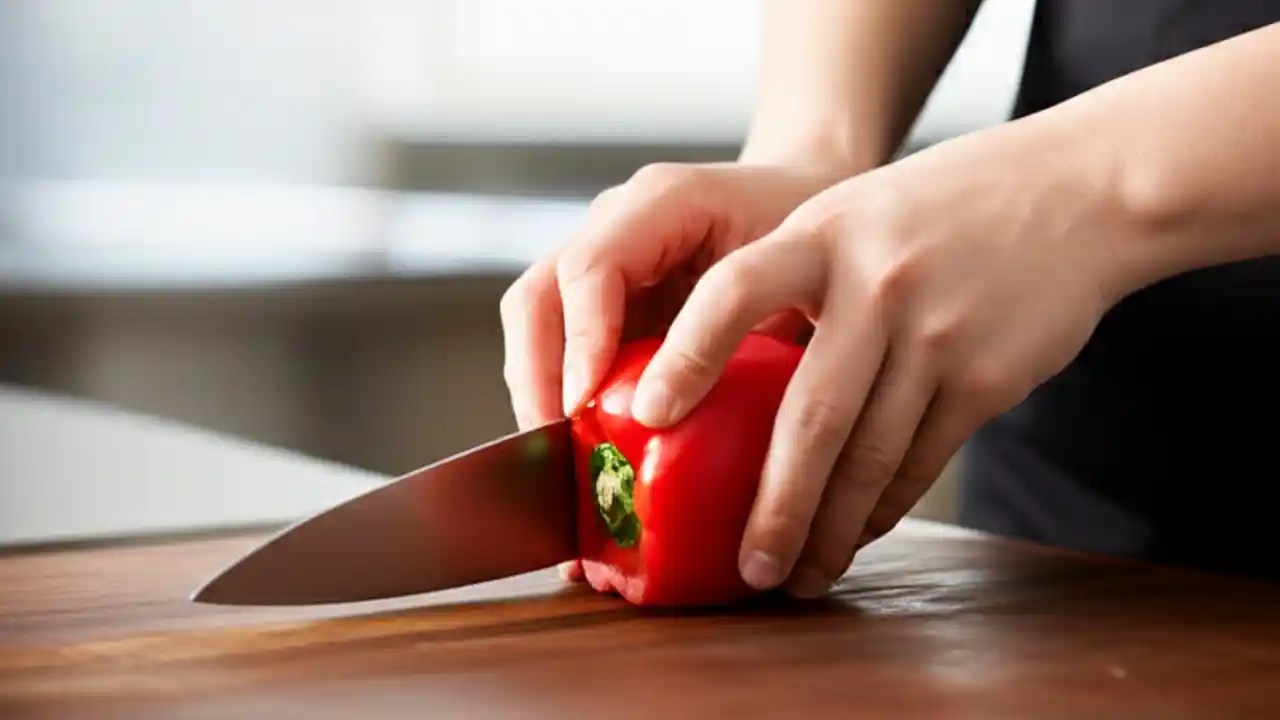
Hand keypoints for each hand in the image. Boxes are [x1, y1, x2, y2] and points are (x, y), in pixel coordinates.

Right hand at [500, 162, 843, 580]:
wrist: (813, 212)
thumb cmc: (812, 236)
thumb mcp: (798, 277)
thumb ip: (745, 325)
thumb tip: (690, 411)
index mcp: (664, 201)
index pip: (590, 267)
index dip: (581, 340)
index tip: (584, 404)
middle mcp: (617, 226)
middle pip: (536, 297)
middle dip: (535, 377)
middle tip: (557, 446)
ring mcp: (602, 264)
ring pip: (535, 325)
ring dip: (540, 394)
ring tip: (565, 459)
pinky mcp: (602, 304)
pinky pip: (558, 349)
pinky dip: (562, 399)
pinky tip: (585, 449)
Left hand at [629, 118, 1128, 597]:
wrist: (1076, 191)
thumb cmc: (939, 210)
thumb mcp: (851, 214)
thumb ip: (791, 279)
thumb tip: (720, 379)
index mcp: (823, 234)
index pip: (735, 290)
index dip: (688, 354)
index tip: (649, 415)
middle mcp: (877, 284)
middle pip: (813, 416)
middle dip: (774, 505)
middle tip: (748, 566)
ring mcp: (938, 332)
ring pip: (872, 456)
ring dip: (831, 528)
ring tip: (799, 574)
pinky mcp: (989, 376)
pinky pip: (923, 460)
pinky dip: (885, 507)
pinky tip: (858, 534)